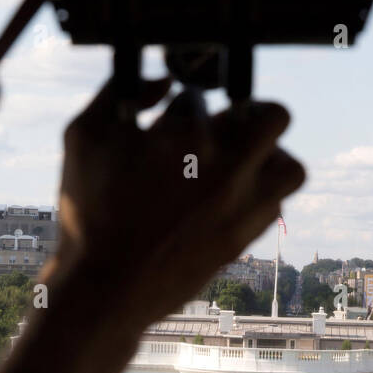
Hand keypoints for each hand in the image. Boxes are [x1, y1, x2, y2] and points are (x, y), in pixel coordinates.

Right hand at [46, 77, 304, 324]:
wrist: (106, 289)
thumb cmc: (90, 213)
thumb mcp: (83, 136)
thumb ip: (120, 91)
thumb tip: (162, 83)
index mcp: (185, 134)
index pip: (198, 98)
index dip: (178, 109)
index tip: (167, 129)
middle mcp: (224, 166)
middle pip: (270, 117)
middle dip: (246, 116)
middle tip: (223, 132)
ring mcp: (240, 206)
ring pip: (289, 166)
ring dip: (269, 160)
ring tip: (239, 168)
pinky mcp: (244, 240)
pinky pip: (276, 207)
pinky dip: (258, 198)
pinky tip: (227, 203)